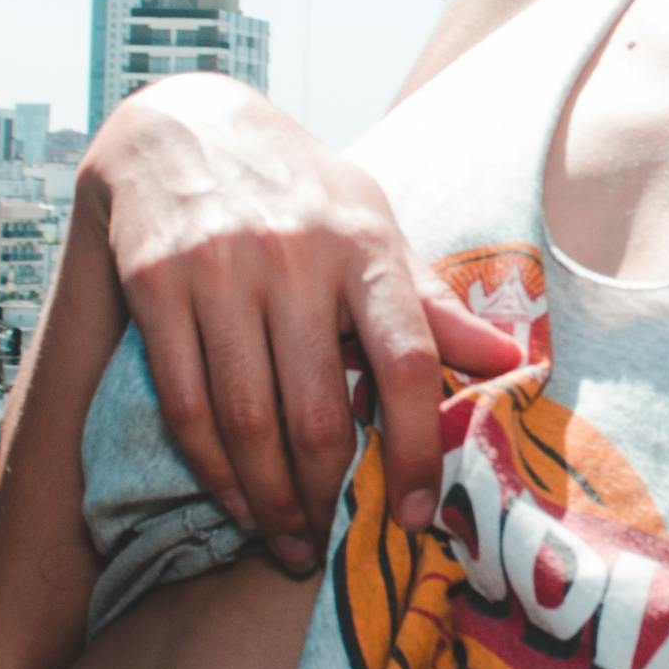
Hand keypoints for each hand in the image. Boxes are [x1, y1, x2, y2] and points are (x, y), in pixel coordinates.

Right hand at [83, 77, 525, 570]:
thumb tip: (512, 359)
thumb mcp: (370, 225)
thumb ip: (429, 302)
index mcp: (364, 245)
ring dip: (269, 500)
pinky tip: (235, 501)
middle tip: (328, 545)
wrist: (180, 123)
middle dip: (325, 496)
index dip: (416, 447)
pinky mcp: (156, 283)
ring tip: (285, 542)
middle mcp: (294, 257)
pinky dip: (211, 468)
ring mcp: (220, 269)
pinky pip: (185, 401)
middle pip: (318, 410)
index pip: (408, 359)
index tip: (414, 514)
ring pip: (247, 419)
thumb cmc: (296, 191)